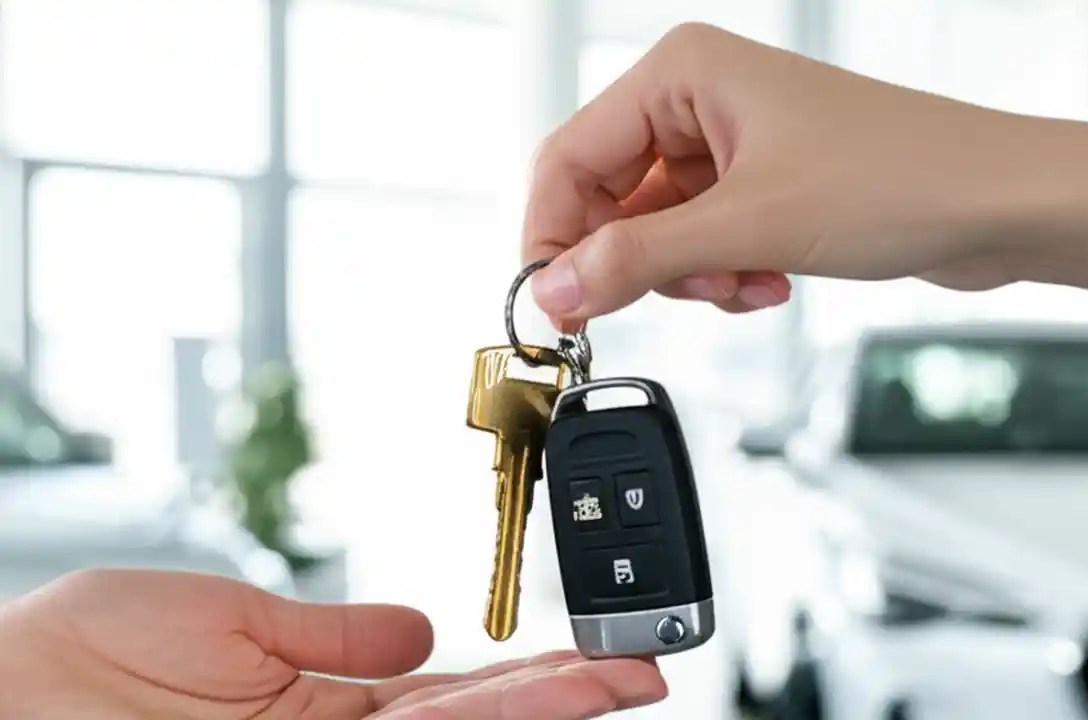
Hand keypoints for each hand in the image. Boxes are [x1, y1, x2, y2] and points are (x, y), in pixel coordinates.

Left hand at [0, 569, 666, 718]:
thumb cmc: (72, 660)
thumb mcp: (224, 616)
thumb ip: (331, 628)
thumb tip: (424, 627)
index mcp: (314, 700)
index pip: (448, 690)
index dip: (526, 669)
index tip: (591, 647)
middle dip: (566, 695)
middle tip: (649, 665)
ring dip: (548, 709)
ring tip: (626, 677)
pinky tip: (540, 700)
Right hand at [523, 23, 1087, 345]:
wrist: (1002, 204)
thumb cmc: (900, 178)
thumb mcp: (748, 228)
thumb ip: (636, 261)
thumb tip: (551, 291)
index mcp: (682, 72)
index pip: (569, 158)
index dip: (552, 237)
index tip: (551, 305)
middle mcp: (701, 99)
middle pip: (611, 199)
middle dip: (639, 262)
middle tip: (671, 299)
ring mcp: (733, 144)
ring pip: (657, 231)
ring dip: (690, 276)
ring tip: (745, 285)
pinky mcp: (763, 185)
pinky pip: (703, 242)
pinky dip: (724, 274)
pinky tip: (769, 282)